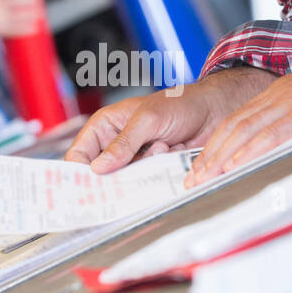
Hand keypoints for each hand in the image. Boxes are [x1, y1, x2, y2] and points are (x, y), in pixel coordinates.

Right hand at [64, 68, 274, 171]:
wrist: (213, 111)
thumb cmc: (179, 104)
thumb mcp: (147, 120)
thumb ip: (123, 144)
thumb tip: (98, 169)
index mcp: (105, 127)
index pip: (79, 155)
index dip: (78, 173)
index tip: (83, 189)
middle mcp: (116, 145)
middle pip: (101, 175)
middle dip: (115, 176)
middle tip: (129, 173)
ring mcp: (135, 160)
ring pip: (126, 182)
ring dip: (143, 170)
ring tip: (162, 146)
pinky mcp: (154, 171)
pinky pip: (147, 184)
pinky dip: (158, 173)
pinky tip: (171, 151)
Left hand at [186, 46, 291, 187]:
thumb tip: (287, 145)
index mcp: (277, 95)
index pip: (236, 122)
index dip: (215, 146)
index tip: (200, 167)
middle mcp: (276, 98)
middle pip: (231, 128)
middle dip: (208, 156)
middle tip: (191, 181)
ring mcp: (289, 103)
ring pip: (244, 131)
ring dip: (220, 157)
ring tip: (204, 178)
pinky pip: (272, 134)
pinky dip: (251, 150)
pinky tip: (236, 165)